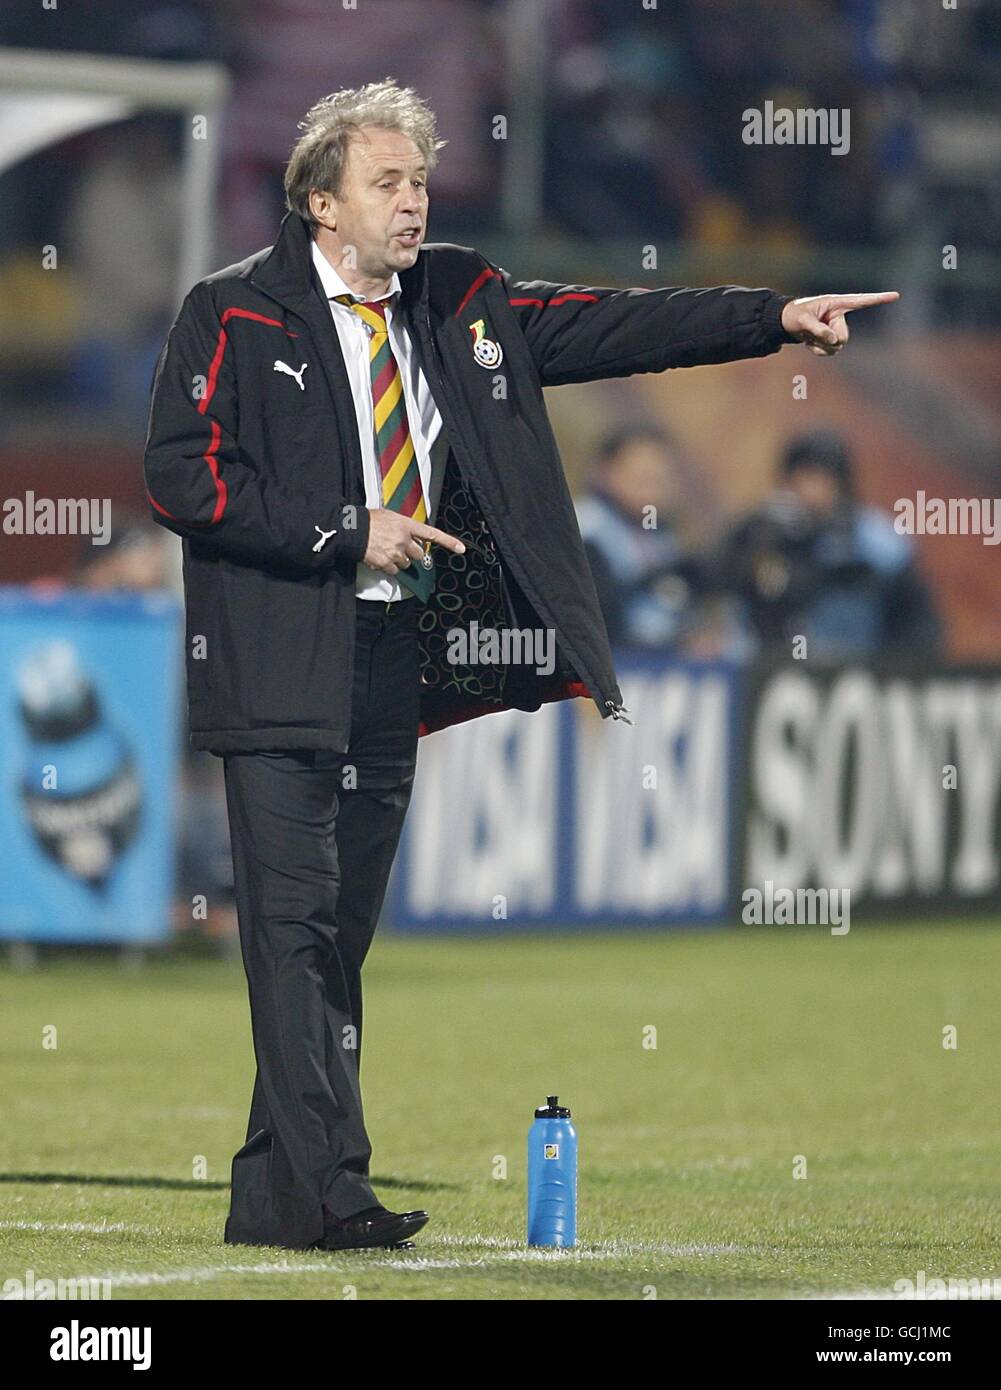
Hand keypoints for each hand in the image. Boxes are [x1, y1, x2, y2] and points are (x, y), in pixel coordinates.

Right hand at [363, 509, 464, 575]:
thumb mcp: (390, 516)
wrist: (352, 530)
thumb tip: (410, 535)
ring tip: (386, 550)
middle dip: (412, 553)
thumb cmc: (368, 520)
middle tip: (400, 547)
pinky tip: (380, 557)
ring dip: (400, 560)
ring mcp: (396, 552)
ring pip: (406, 563)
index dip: (448, 542)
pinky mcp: (386, 563)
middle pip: (419, 554)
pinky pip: (394, 571)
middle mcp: (404, 539)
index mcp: (406, 525)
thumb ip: (403, 526)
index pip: (432, 534)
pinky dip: (388, 567)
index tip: (461, 548)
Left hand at [781, 292, 899, 355]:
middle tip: (813, 334)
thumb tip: (834, 341)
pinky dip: (819, 351)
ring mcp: (836, 328)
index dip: (879, 299)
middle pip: (844, 337)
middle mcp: (840, 316)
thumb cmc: (794, 315)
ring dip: (821, 346)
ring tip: (809, 337)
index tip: (896, 295)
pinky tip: (810, 343)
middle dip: (828, 340)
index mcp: (837, 304)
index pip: (861, 301)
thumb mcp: (803, 321)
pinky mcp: (832, 339)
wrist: (786, 323)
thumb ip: (819, 330)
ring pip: (838, 347)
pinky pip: (831, 352)